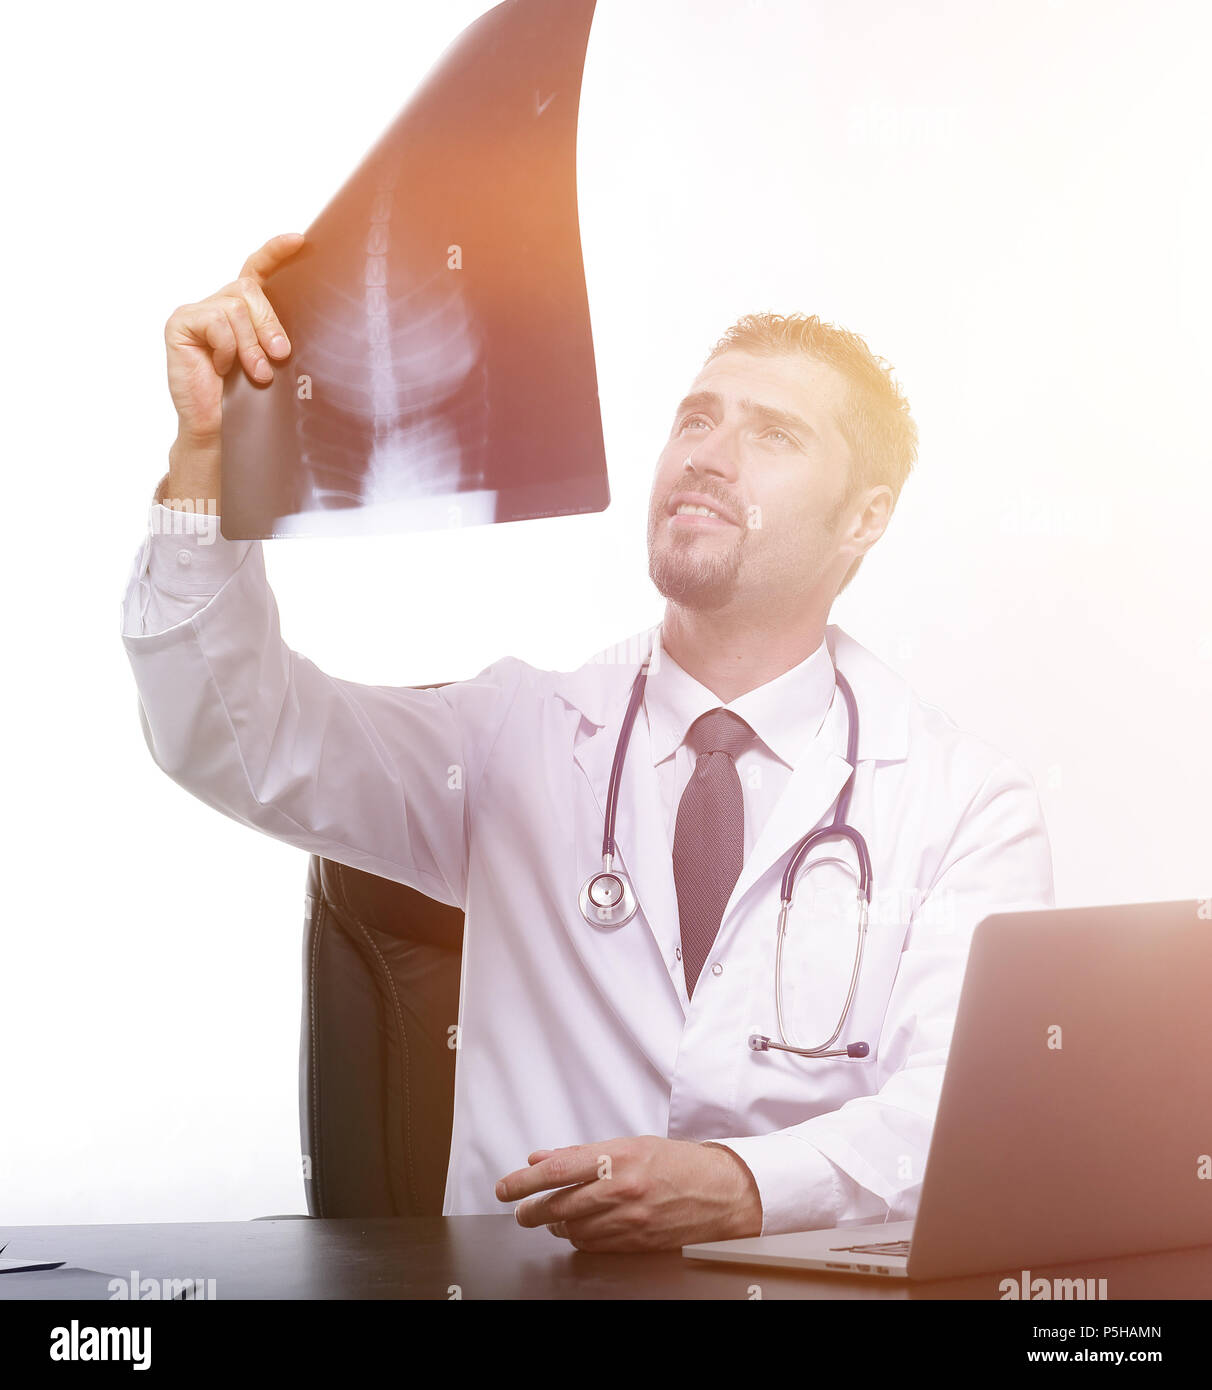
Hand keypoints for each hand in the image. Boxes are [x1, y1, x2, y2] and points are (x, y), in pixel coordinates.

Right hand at [161, 232, 303, 504]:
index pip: (257, 269)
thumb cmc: (248, 398)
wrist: (220, 430)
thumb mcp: (270, 362)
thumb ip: (277, 336)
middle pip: (249, 290)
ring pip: (234, 308)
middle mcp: (218, 303)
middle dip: (269, 322)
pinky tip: (223, 368)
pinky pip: (215, 322)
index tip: (299, 240)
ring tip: (256, 374)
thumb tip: (295, 332)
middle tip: (280, 355)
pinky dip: (227, 348)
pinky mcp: (180, 323)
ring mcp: (197, 311)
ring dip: (251, 344)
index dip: (275, 252)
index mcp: (242, 309)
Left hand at [495, 1136, 762, 1251]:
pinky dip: (577, 1239)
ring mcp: (628, 1220)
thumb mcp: (628, 1145)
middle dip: (530, 1210)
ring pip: (572, 1230)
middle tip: (520, 1210)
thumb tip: (540, 1158)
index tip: (504, 1188)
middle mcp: (620, 1189)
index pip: (556, 1171)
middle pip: (558, 1206)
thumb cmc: (676, 1162)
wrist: (719, 1190)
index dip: (523, 1181)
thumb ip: (581, 1153)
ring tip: (550, 1218)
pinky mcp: (635, 1243)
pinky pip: (592, 1246)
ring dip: (554, 1225)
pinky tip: (577, 1230)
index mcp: (617, 1157)